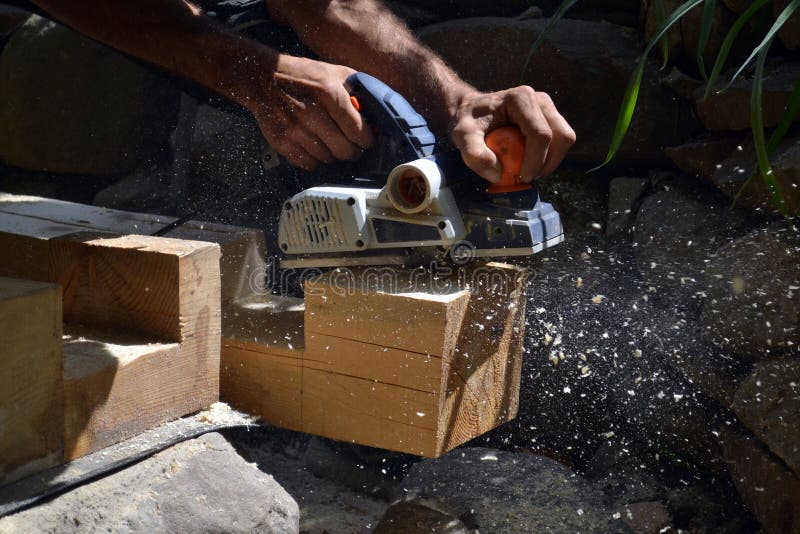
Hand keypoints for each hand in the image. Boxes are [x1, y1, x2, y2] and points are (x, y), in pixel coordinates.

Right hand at [247, 56, 374, 169]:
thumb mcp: (336, 72)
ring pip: (328, 159)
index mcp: (329, 94)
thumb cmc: (304, 75)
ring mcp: (295, 130)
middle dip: (353, 150)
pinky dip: (316, 159)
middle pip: (345, 151)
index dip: (368, 140)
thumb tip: (379, 112)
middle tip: (352, 145)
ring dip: (334, 154)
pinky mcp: (282, 142)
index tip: (368, 140)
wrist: (262, 78)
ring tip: (331, 141)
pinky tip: (315, 145)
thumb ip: (359, 91)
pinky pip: (309, 164)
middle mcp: (312, 114)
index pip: (359, 132)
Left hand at [450, 86, 575, 182]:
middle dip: (547, 163)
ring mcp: (547, 108)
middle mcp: (540, 100)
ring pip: (565, 140)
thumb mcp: (462, 137)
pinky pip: (559, 142)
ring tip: (527, 171)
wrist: (471, 110)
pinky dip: (547, 157)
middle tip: (526, 177)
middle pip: (562, 136)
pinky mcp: (549, 117)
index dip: (536, 161)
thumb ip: (475, 155)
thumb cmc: (467, 121)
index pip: (541, 134)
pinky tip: (529, 163)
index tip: (521, 177)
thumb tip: (499, 175)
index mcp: (521, 99)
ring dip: (549, 161)